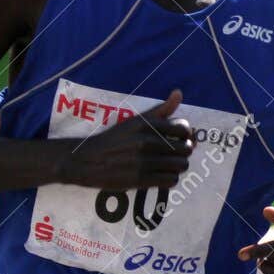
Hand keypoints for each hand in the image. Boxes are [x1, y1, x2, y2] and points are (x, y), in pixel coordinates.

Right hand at [60, 89, 193, 188]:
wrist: (86, 160)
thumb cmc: (114, 139)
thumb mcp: (135, 120)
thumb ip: (161, 109)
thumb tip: (179, 93)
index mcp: (147, 125)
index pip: (184, 128)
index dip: (187, 134)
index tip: (180, 138)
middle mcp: (146, 142)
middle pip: (186, 148)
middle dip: (184, 151)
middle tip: (175, 153)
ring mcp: (144, 162)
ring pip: (181, 165)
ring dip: (178, 166)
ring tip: (169, 164)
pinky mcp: (140, 180)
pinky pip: (171, 181)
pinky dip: (170, 179)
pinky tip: (161, 174)